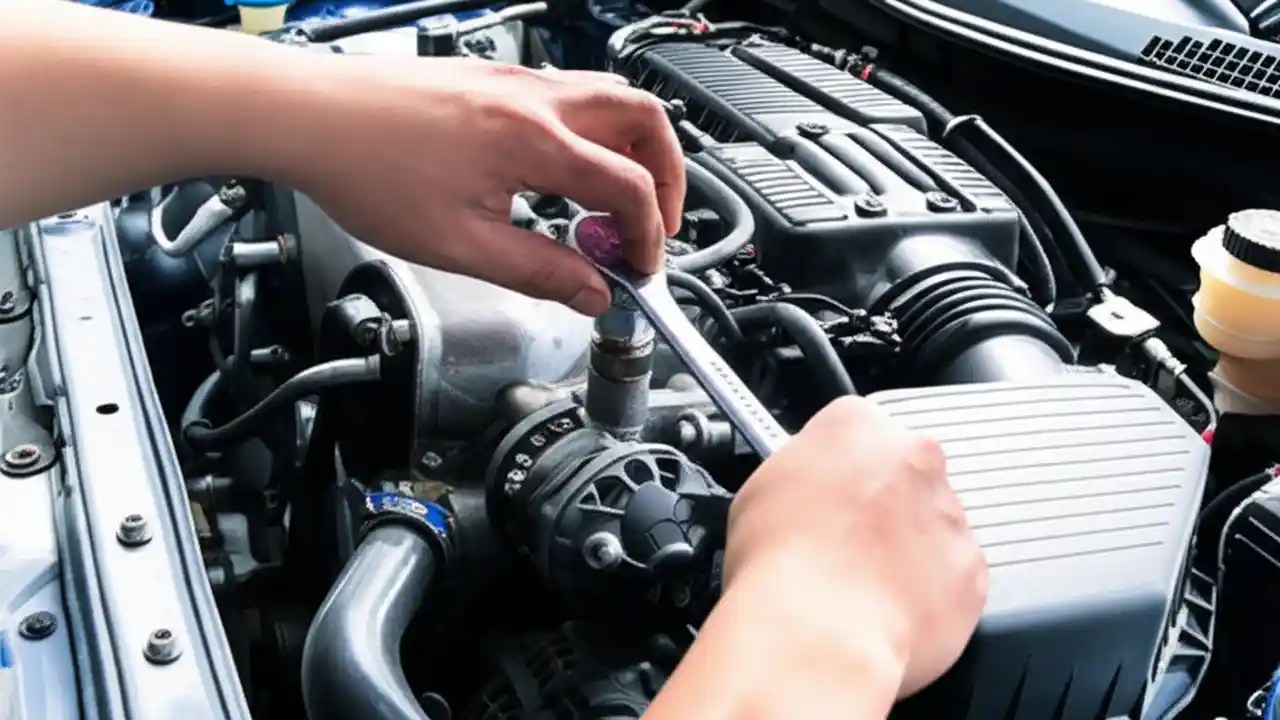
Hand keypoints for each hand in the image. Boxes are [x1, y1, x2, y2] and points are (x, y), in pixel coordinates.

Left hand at [270, 56, 684, 315]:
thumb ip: (538, 272)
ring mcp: (514, 81)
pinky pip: (569, 96)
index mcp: (534, 142)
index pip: (630, 187)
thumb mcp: (459, 246)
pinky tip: (560, 175)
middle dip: (667, 174)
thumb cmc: (366, 170)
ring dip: (631, 149)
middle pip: (644, 119)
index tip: (639, 267)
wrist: (309, 117)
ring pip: (610, 97)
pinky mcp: (492, 78)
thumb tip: (590, 293)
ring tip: (611, 201)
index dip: (648, 236)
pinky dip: (590, 134)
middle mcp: (534, 100)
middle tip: (654, 222)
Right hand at [724, 396, 986, 697]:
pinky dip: (926, 595)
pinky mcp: (972, 571)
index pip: (853, 431)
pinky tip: (885, 612)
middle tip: (841, 543)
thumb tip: (804, 492)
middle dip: (880, 505)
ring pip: (930, 526)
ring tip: (860, 588)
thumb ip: (799, 474)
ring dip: (905, 549)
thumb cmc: (780, 563)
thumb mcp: (759, 491)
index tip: (824, 495)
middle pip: (902, 473)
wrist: (817, 630)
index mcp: (858, 426)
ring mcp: (950, 515)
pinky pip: (952, 578)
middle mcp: (915, 459)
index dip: (835, 469)